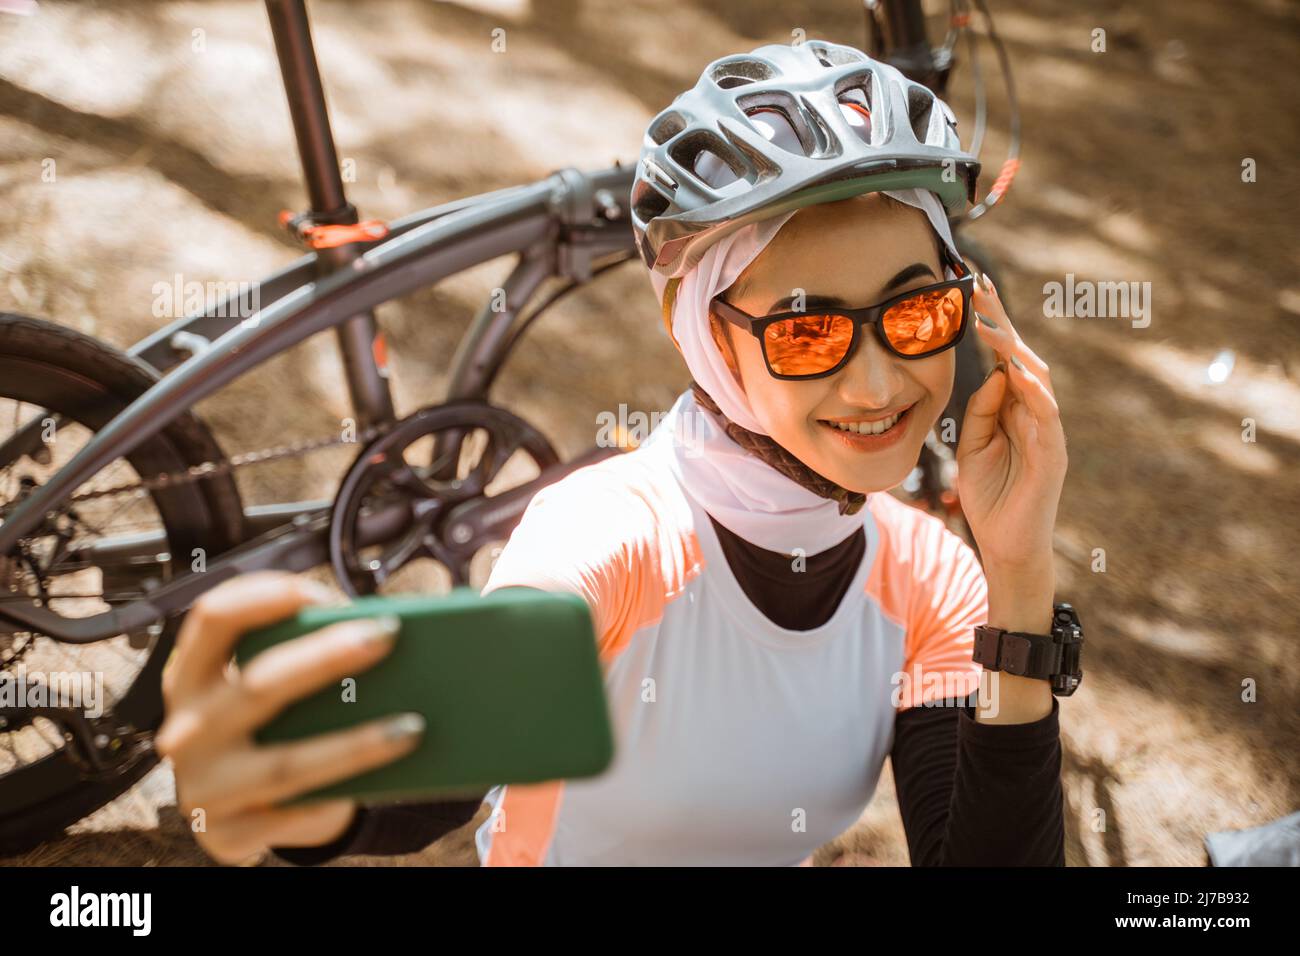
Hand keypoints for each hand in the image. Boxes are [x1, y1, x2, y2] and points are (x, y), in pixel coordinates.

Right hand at [154, 572, 424, 865]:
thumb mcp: (270, 686)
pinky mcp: (228, 834)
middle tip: (386, 636)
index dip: (266, 595)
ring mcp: (202, 787)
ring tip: (410, 726)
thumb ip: (304, 653)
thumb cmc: (270, 728)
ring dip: (354, 744)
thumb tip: (384, 628)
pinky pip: (295, 815)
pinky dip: (343, 795)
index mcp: (191, 675)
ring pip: (285, 764)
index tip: (322, 592)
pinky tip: (384, 780)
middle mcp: (187, 729)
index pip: (213, 618)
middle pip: (257, 685)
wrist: (250, 809)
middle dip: (326, 656)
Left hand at [956, 274, 1067, 589]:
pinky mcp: (1053, 455)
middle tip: (980, 287)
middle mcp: (1035, 413)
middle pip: (1022, 357)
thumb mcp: (973, 448)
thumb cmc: (991, 497)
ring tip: (989, 326)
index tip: (970, 291)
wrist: (1006, 546)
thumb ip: (981, 412)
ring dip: (1013, 350)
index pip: (1004, 358)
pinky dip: (1032, 391)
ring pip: (1037, 379)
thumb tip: (992, 375)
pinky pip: (1045, 415)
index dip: (991, 324)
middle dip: (1002, 321)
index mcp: (1015, 410)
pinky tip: (1015, 371)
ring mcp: (1048, 432)